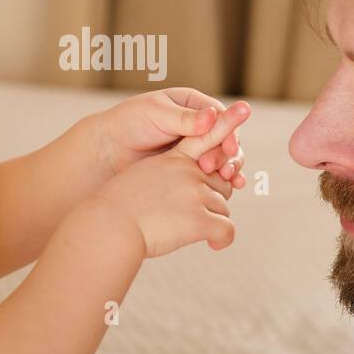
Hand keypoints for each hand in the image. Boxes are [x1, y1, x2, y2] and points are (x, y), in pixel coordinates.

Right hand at [88, 100, 250, 256]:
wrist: (108, 225)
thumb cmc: (117, 207)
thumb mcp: (141, 179)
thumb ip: (165, 177)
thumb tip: (177, 187)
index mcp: (174, 159)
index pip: (206, 136)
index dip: (227, 123)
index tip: (244, 108)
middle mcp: (188, 171)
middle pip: (222, 181)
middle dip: (216, 197)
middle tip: (196, 213)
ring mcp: (195, 193)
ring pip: (223, 207)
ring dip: (213, 221)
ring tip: (191, 231)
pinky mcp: (199, 218)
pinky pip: (227, 230)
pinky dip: (223, 240)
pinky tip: (213, 245)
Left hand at [96, 88, 249, 187]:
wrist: (109, 150)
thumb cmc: (129, 124)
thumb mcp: (156, 115)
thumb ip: (185, 119)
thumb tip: (212, 116)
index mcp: (194, 105)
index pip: (222, 118)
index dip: (230, 132)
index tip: (229, 147)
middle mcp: (200, 127)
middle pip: (228, 139)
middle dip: (227, 154)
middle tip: (216, 168)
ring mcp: (198, 149)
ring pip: (224, 158)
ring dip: (229, 169)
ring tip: (227, 181)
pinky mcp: (192, 170)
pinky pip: (214, 175)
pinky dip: (223, 182)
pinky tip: (230, 190)